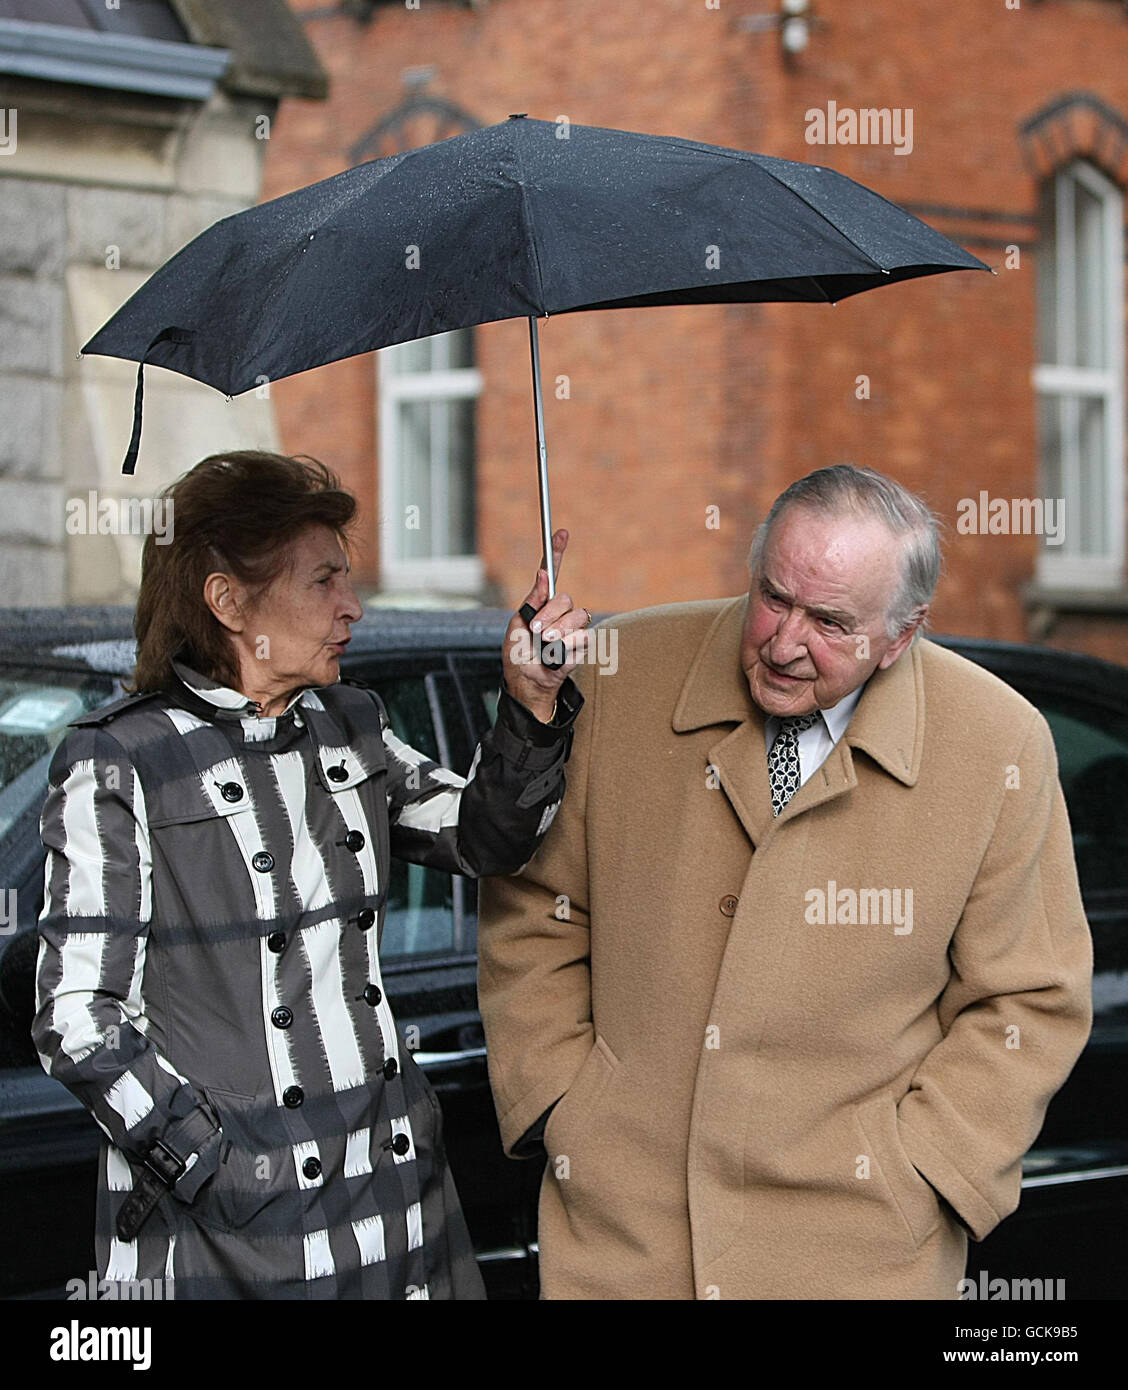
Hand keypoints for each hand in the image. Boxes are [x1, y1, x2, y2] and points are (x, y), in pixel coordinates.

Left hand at [502, 529, 590, 721]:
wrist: (526, 680)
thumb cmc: (518, 654)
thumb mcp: (517, 623)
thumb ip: (533, 598)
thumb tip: (543, 573)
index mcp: (542, 603)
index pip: (552, 573)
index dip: (557, 552)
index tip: (560, 533)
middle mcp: (560, 613)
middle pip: (565, 598)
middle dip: (550, 614)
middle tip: (536, 630)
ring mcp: (572, 628)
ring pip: (577, 616)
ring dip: (558, 630)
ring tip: (545, 643)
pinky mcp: (581, 645)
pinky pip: (582, 637)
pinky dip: (566, 646)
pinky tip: (555, 654)